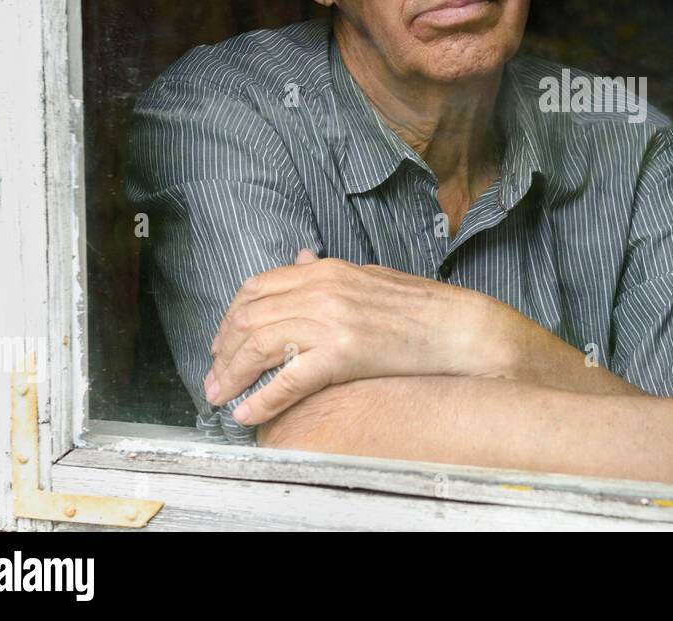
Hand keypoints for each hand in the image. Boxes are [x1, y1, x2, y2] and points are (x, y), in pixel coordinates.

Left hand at [204, 249, 507, 425]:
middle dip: (222, 350)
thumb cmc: (420, 307)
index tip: (221, 343)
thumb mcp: (369, 277)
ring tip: (221, 396)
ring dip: (232, 375)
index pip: (256, 288)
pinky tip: (248, 413)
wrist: (459, 328)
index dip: (229, 318)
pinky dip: (261, 398)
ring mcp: (333, 321)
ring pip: (259, 345)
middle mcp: (323, 290)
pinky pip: (288, 379)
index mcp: (326, 270)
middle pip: (250, 317)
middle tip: (214, 377)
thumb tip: (301, 259)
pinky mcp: (345, 353)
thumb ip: (330, 273)